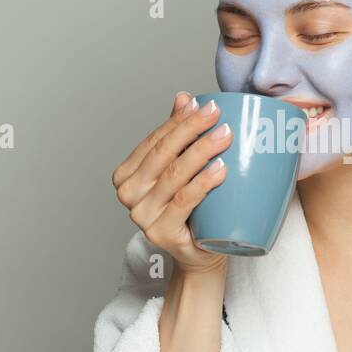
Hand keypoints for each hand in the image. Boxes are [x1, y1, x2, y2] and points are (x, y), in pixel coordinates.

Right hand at [111, 92, 231, 274]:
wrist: (198, 253)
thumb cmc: (191, 208)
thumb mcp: (182, 169)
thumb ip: (177, 136)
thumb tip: (184, 98)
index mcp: (127, 174)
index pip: (155, 140)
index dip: (179, 121)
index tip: (204, 104)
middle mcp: (129, 194)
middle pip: (163, 154)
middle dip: (191, 130)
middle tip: (217, 114)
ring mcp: (142, 215)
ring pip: (174, 176)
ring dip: (200, 152)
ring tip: (224, 137)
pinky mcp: (160, 233)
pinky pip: (184, 202)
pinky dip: (202, 184)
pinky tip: (220, 170)